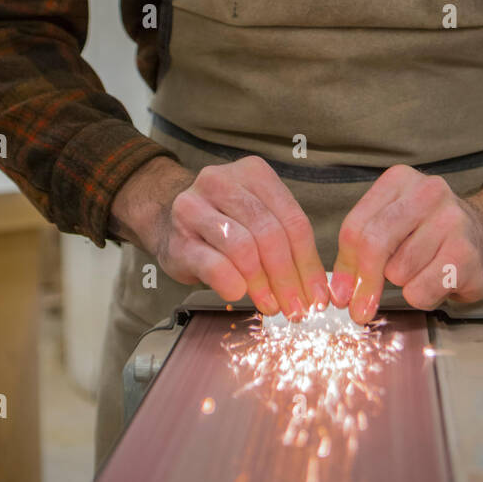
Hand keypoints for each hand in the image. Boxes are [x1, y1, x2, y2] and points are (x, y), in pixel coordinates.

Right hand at [110, 153, 329, 319]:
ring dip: (263, 283)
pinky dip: (231, 283)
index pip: (293, 220)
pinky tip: (240, 295)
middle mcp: (223, 182)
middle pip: (270, 233)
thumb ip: (284, 242)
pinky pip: (212, 264)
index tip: (317, 296)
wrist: (165, 218)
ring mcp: (196, 208)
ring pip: (243, 247)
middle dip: (288, 277)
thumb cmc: (221, 223)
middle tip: (297, 308)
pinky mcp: (178, 238)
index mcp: (254, 173)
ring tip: (272, 305)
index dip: (309, 263)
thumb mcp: (256, 219)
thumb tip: (314, 289)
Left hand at [329, 165, 482, 323]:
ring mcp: (451, 220)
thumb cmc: (432, 233)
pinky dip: (423, 296)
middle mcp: (426, 192)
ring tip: (424, 271)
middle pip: (373, 244)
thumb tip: (339, 293)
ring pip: (398, 272)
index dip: (344, 267)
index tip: (340, 295)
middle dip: (363, 283)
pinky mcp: (466, 253)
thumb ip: (362, 252)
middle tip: (359, 310)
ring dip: (404, 284)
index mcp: (400, 180)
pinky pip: (421, 291)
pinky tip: (439, 280)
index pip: (355, 226)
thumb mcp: (394, 227)